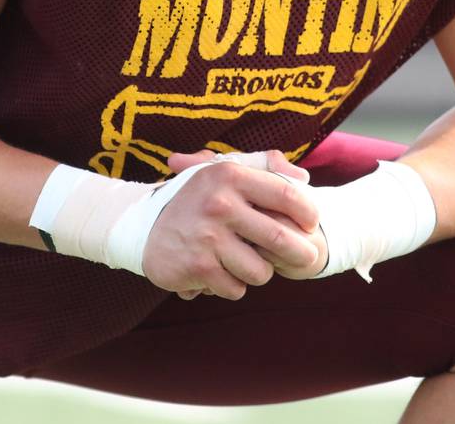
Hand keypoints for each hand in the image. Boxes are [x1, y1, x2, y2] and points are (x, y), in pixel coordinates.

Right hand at [143, 150, 322, 299]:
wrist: (142, 226)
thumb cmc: (196, 198)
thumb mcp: (224, 171)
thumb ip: (265, 167)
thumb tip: (304, 177)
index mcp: (229, 175)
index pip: (287, 195)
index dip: (308, 212)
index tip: (312, 223)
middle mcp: (219, 203)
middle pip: (281, 239)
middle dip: (299, 253)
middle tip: (305, 257)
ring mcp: (207, 237)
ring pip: (261, 272)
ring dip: (258, 272)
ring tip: (243, 261)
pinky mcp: (198, 266)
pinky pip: (237, 288)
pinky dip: (232, 285)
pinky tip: (219, 271)